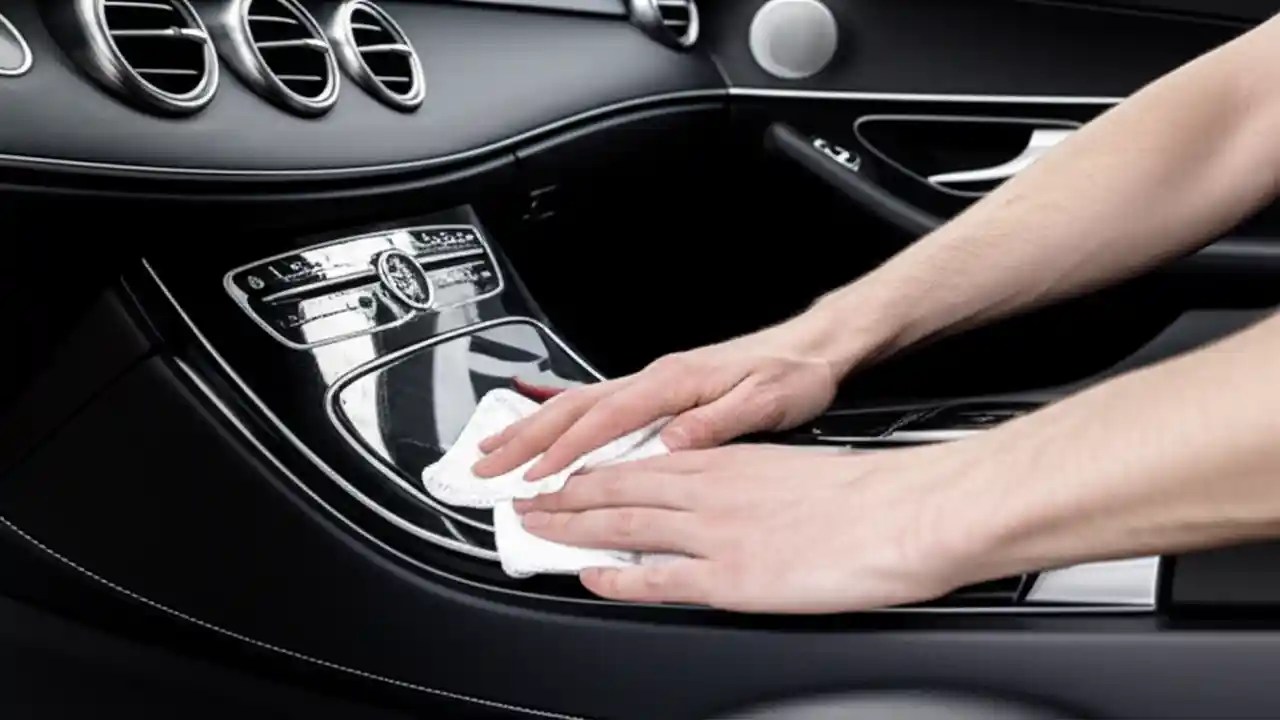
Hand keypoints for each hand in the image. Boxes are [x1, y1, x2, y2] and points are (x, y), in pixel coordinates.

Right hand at [473, 317, 857, 480]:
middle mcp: (656, 378)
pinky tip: (549, 434)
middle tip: (486, 464)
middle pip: (574, 406)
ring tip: (497, 450)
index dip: (565, 449)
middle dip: (525, 436)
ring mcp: (654, 383)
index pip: (604, 417)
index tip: (534, 475)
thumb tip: (671, 443)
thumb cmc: (792, 374)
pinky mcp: (660, 391)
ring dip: (534, 427)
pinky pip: (598, 406)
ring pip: (578, 403)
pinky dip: (563, 422)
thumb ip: (715, 422)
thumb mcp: (766, 401)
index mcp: (673, 382)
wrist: (812, 348)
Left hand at [512, 445, 983, 613]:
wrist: (901, 512)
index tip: (561, 476)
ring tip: (535, 530)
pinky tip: (590, 575)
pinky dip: (616, 575)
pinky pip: (658, 577)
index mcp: (724, 460)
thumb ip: (741, 480)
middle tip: (525, 503)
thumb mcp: (786, 471)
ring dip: (571, 528)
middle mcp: (709, 490)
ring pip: (622, 525)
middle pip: (616, 489)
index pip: (636, 463)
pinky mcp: (731, 577)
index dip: (589, 471)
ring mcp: (715, 534)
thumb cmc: (860, 493)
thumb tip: (715, 494)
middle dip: (563, 497)